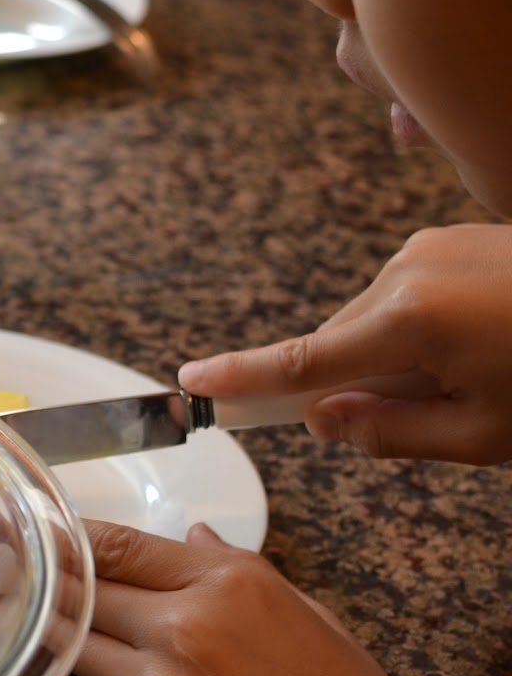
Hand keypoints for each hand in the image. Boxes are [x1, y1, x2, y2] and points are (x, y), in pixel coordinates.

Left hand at [72, 518, 511, 675]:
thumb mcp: (314, 620)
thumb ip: (240, 571)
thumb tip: (191, 536)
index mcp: (230, 585)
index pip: (116, 545)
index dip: (59, 534)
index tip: (22, 526)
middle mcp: (183, 628)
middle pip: (78, 589)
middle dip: (34, 578)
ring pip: (72, 646)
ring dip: (60, 639)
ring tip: (41, 630)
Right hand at [177, 223, 511, 463]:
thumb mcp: (484, 435)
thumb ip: (389, 433)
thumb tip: (327, 421)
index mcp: (410, 320)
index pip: (301, 362)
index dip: (242, 378)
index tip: (192, 382)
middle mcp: (408, 271)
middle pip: (340, 343)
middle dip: (356, 385)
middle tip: (428, 418)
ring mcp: (434, 248)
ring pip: (375, 322)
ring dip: (396, 359)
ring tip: (476, 381)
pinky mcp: (456, 240)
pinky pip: (409, 296)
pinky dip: (422, 331)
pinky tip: (481, 349)